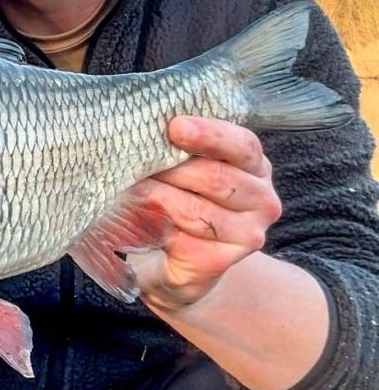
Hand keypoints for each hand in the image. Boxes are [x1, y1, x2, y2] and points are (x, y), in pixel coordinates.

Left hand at [127, 115, 282, 310]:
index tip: (176, 127)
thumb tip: (148, 128)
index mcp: (256, 167)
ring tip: (128, 187)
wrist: (181, 259)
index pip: (243, 145)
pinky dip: (151, 224)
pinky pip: (180, 240)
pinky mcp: (219, 262)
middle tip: (134, 161)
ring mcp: (246, 236)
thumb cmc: (183, 198)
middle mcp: (262, 201)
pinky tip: (134, 216)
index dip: (209, 134)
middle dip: (169, 168)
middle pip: (215, 177)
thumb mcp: (190, 166)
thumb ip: (183, 147)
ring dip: (155, 196)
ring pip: (194, 210)